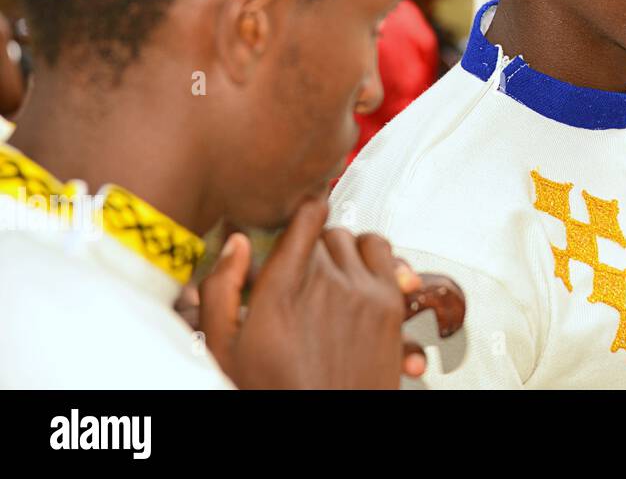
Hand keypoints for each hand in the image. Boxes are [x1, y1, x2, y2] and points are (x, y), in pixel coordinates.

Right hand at [198, 198, 416, 388]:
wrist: (323, 427)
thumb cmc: (274, 391)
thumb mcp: (223, 348)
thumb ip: (221, 289)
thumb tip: (236, 244)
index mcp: (282, 289)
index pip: (303, 217)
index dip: (300, 212)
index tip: (297, 217)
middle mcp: (327, 282)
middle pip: (327, 231)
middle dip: (313, 244)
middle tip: (302, 269)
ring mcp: (364, 292)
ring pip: (357, 240)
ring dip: (343, 250)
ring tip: (330, 273)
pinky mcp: (391, 306)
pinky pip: (387, 257)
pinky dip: (376, 259)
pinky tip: (360, 277)